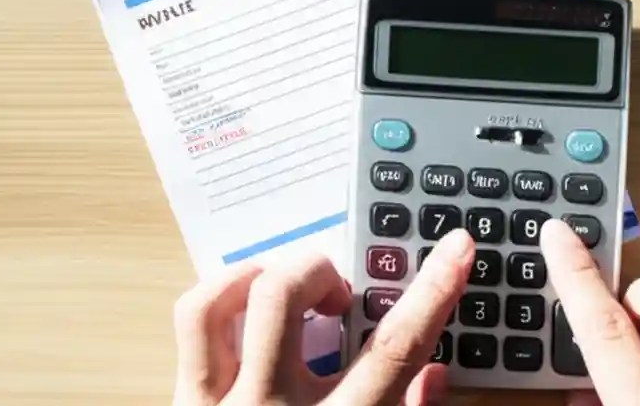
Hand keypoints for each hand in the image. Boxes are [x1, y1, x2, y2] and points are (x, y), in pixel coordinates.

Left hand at [173, 228, 474, 405]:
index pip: (394, 350)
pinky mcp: (183, 405)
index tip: (456, 248)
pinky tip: (250, 308)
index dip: (432, 292)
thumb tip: (434, 373)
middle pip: (287, 300)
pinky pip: (192, 325)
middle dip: (322, 272)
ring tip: (293, 290)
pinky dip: (222, 296)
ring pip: (224, 302)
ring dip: (263, 276)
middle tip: (343, 296)